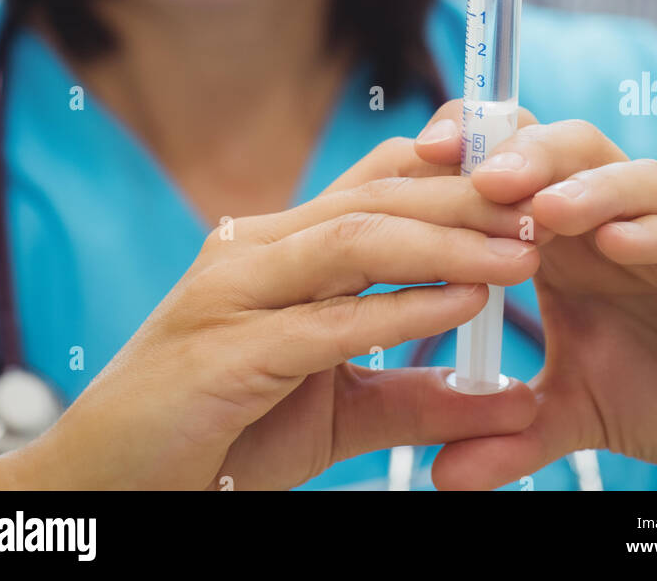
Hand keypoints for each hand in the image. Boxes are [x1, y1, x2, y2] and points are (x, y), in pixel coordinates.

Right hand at [0, 136, 538, 491]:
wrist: (110, 484)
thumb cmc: (219, 434)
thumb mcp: (336, 411)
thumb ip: (416, 395)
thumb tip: (508, 399)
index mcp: (276, 245)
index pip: (374, 181)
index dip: (452, 171)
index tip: (527, 181)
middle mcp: (253, 248)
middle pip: (377, 197)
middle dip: (467, 196)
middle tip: (546, 203)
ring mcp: (234, 290)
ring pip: (356, 239)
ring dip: (446, 241)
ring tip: (522, 250)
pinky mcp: (227, 348)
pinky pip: (328, 319)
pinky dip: (401, 308)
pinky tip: (463, 303)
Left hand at [415, 102, 656, 490]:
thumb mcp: (577, 411)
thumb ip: (511, 432)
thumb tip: (440, 475)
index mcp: (572, 235)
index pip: (521, 161)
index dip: (473, 150)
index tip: (416, 160)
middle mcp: (620, 218)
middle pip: (572, 149)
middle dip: (524, 153)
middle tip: (479, 176)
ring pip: (635, 176)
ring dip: (587, 185)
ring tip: (543, 205)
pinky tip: (618, 243)